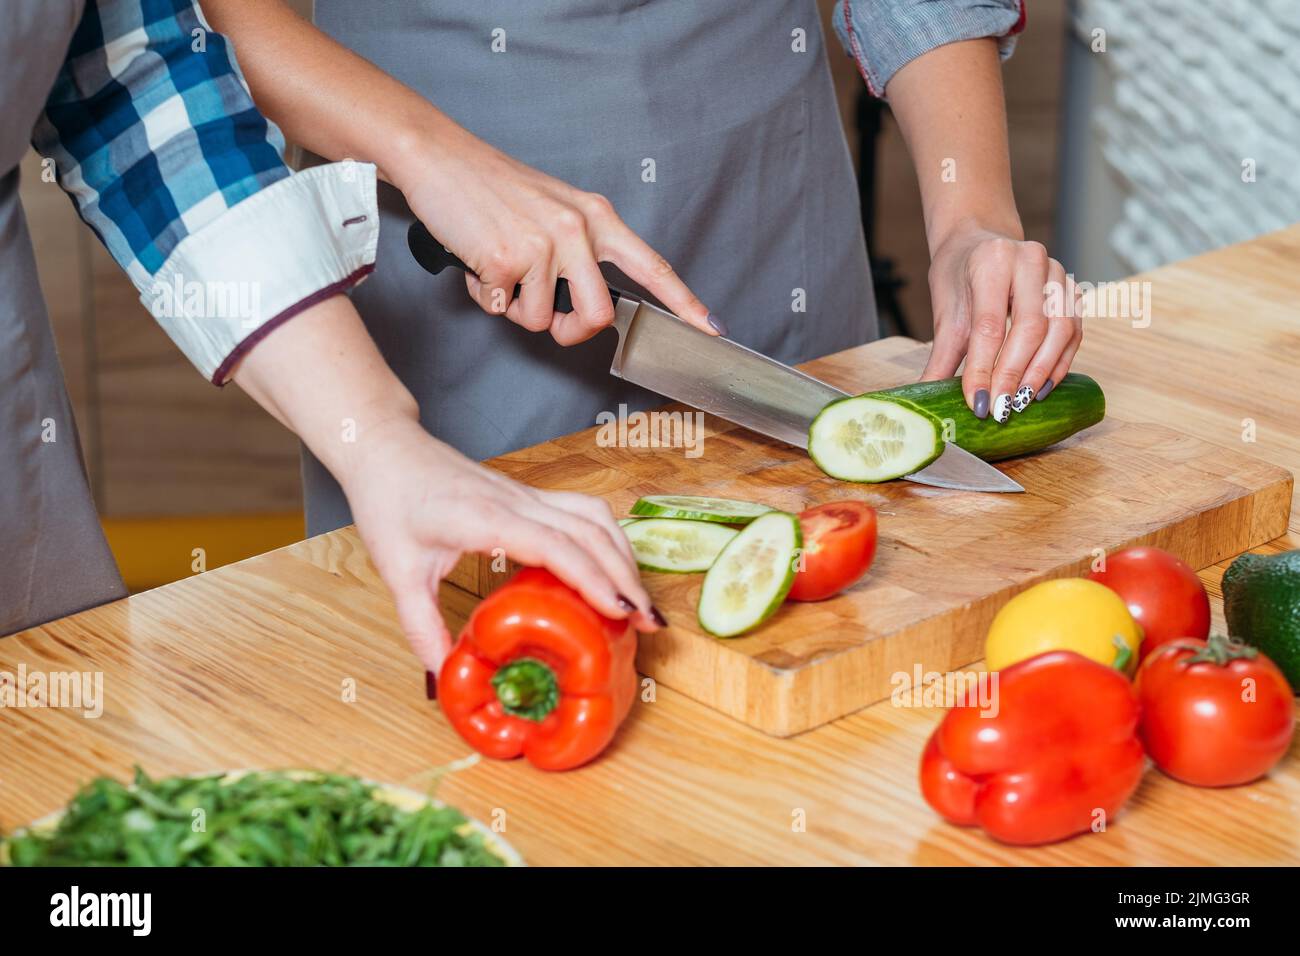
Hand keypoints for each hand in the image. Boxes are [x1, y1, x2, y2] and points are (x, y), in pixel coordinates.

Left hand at [340, 415, 659, 671]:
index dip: (594, 579)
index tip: (622, 613)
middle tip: (649, 622)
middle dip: (626, 576)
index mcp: (486, 518)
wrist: (385, 449)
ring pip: (594, 516)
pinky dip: (608, 538)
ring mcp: (527, 494)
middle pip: (590, 531)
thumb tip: (447, 676)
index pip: (556, 546)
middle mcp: (517, 501)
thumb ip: (423, 627)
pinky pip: (582, 511)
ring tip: (638, 601)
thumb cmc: (390, 502)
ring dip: (623, 555)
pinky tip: (614, 567)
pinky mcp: (529, 495)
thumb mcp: (398, 572)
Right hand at [395, 127, 717, 344]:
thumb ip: (578, 251)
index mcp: (596, 217)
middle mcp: (576, 230)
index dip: (684, 301)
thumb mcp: (553, 208)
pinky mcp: (504, 259)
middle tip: (550, 321)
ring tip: (498, 267)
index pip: (651, 265)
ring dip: (514, 307)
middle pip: (596, 316)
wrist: (440, 157)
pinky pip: (500, 308)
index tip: (711, 327)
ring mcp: (541, 245)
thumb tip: (583, 304)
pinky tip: (477, 261)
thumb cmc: (492, 187)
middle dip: (570, 333)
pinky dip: (484, 295)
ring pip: (540, 320)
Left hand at [922, 221, 1080, 420]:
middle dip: (1014, 375)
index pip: (990, 325)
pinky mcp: (1072, 289)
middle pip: (1030, 328)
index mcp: (992, 260)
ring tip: (1020, 402)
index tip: (978, 403)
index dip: (984, 369)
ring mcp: (1057, 272)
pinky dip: (1059, 364)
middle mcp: (1030, 260)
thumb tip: (925, 398)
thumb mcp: (946, 311)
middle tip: (1001, 409)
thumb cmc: (960, 276)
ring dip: (1041, 373)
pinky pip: (1073, 331)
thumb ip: (941, 356)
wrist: (979, 243)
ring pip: (1060, 330)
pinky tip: (1040, 388)